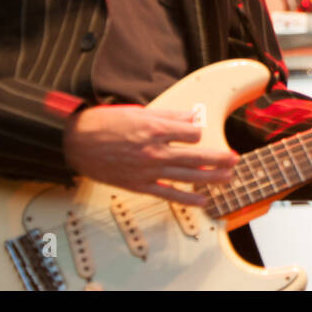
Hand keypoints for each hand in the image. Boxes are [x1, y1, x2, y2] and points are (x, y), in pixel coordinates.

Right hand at [63, 105, 237, 205]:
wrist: (76, 142)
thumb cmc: (104, 123)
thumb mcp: (139, 111)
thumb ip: (168, 115)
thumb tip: (192, 117)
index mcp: (154, 128)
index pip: (193, 132)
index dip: (199, 131)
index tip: (198, 132)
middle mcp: (154, 150)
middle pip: (197, 155)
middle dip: (220, 158)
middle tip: (235, 159)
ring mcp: (148, 170)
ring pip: (188, 175)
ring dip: (212, 178)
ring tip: (228, 178)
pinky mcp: (140, 185)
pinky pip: (169, 193)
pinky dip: (187, 198)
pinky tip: (203, 200)